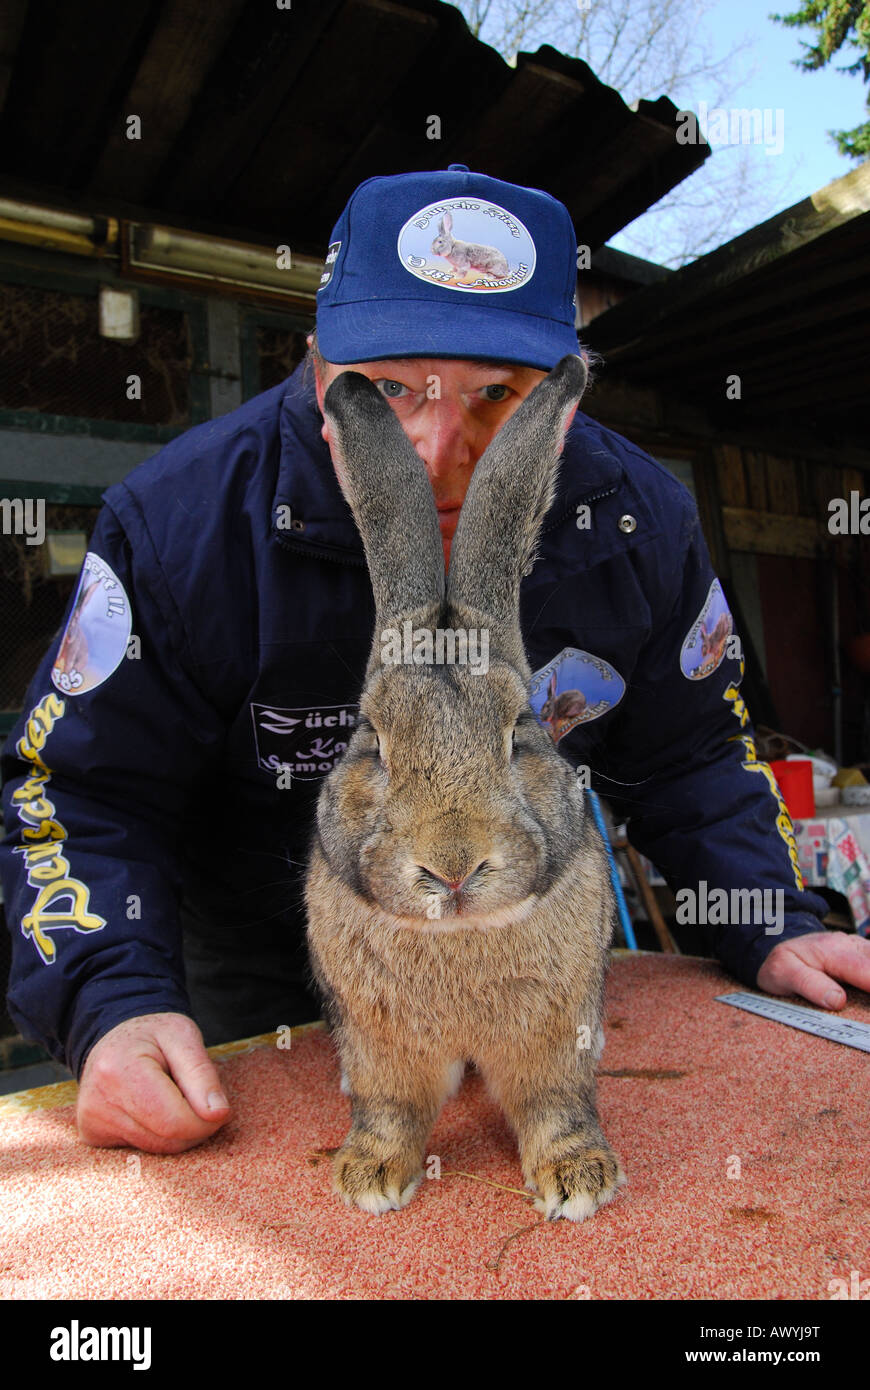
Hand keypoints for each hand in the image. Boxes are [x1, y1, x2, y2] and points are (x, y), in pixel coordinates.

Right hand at [76, 1012, 231, 1152]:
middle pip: (166, 1141)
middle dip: (194, 1128)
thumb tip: (218, 1114)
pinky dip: (158, 1134)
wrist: (114, 1039)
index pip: (174, 1122)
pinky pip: (141, 1150)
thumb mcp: (183, 1035)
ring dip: (177, 1131)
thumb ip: (202, 1073)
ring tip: (174, 1098)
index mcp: (120, 1071)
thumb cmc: (152, 1035)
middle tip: (200, 1101)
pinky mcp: (93, 1136)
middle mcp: (97, 1102)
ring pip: (156, 1149)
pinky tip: (154, 1109)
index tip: (218, 1108)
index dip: (206, 1122)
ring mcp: (91, 1123)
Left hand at [756, 930, 869, 1009]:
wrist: (776, 943)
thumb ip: (810, 985)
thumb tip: (838, 1001)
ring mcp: (860, 948)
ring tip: (866, 1006)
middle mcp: (851, 946)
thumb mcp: (783, 973)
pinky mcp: (863, 955)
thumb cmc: (781, 962)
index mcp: (833, 951)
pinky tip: (866, 993)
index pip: (867, 972)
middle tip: (867, 1018)